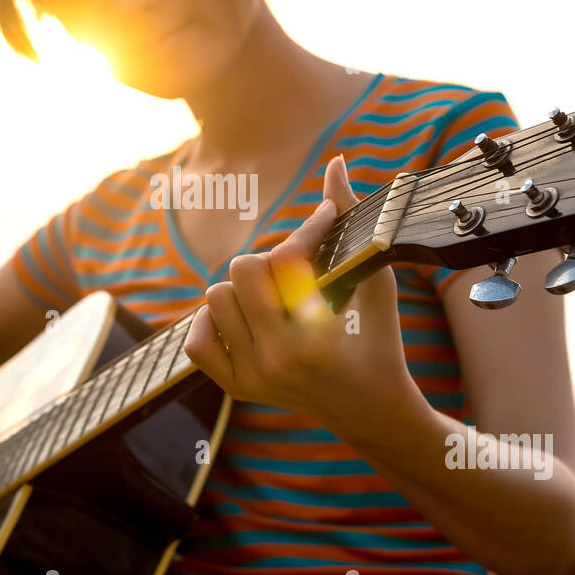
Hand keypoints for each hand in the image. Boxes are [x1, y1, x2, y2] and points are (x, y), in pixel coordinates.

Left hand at [184, 154, 415, 428]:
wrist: (371, 410)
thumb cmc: (379, 340)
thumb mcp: (376, 284)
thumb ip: (355, 222)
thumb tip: (336, 163)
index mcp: (314, 337)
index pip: (285, 259)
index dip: (308, 228)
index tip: (325, 222)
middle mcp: (275, 360)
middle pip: (240, 269)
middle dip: (270, 261)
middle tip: (294, 274)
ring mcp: (251, 377)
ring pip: (215, 298)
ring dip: (243, 289)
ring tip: (273, 297)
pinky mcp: (237, 388)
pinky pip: (196, 341)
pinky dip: (213, 323)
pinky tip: (243, 317)